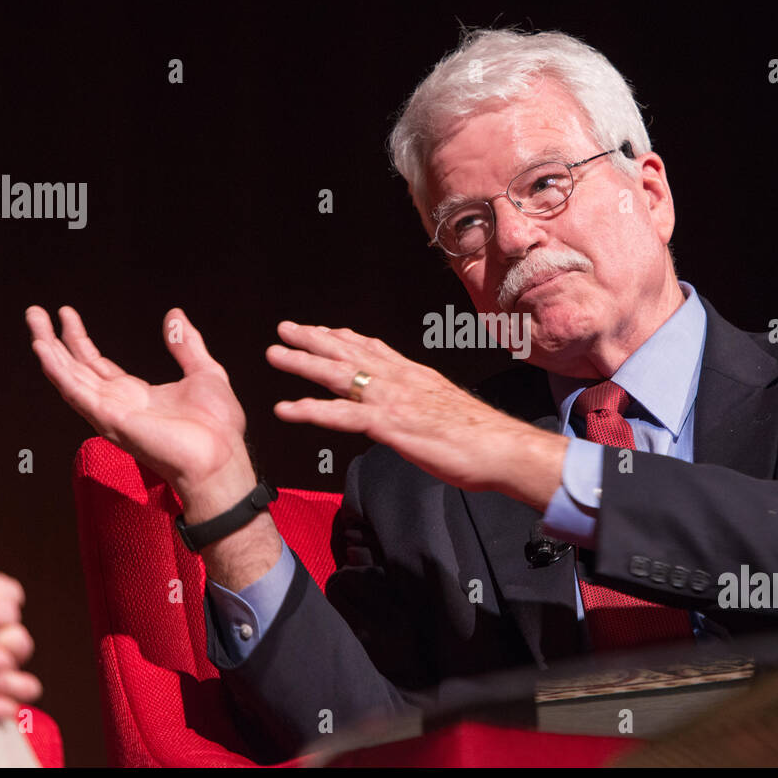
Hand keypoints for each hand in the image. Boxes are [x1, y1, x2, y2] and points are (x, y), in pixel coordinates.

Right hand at [26, 305, 254, 517]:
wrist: (221, 456)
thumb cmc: (217, 428)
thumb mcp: (204, 372)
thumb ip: (187, 345)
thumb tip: (175, 316)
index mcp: (136, 396)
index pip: (97, 365)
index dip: (79, 340)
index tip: (67, 315)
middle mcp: (117, 405)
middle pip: (75, 368)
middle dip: (54, 340)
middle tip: (35, 312)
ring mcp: (111, 413)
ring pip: (69, 377)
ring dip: (48, 349)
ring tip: (34, 322)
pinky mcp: (110, 419)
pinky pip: (77, 392)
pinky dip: (58, 371)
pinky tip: (44, 349)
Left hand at [266, 322, 567, 507]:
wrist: (502, 448)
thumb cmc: (481, 437)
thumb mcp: (446, 410)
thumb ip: (422, 405)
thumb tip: (409, 411)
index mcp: (414, 376)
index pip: (372, 348)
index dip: (343, 338)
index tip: (321, 330)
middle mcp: (400, 380)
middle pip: (349, 353)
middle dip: (314, 339)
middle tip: (285, 329)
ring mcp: (392, 400)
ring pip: (338, 375)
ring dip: (303, 363)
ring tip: (275, 355)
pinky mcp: (389, 425)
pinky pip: (341, 415)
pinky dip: (310, 410)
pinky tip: (286, 409)